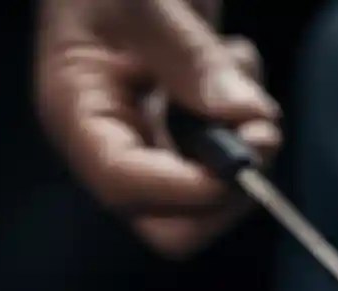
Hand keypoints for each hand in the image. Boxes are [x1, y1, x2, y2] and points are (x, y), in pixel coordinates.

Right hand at [35, 0, 281, 256]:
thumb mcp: (145, 2)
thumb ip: (191, 59)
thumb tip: (245, 119)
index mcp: (77, 112)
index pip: (124, 185)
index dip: (186, 190)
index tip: (243, 163)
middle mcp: (110, 139)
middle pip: (169, 222)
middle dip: (225, 188)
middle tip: (260, 133)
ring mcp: (146, 135)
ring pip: (207, 194)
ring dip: (244, 145)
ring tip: (239, 67)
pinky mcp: (178, 122)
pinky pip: (226, 153)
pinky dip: (247, 116)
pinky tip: (231, 57)